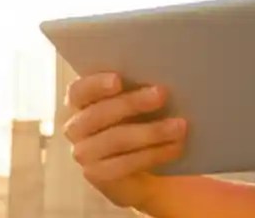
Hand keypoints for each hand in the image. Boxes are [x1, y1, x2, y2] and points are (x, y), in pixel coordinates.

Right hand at [62, 73, 187, 207]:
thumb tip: (159, 81)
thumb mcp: (134, 102)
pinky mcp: (97, 175)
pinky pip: (124, 164)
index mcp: (78, 102)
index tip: (118, 80)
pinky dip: (153, 154)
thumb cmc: (137, 119)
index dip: (96, 84)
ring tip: (179, 126)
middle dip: (132, 103)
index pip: (78, 91)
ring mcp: (83, 154)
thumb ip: (137, 88)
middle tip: (162, 93)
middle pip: (98, 114)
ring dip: (151, 132)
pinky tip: (175, 147)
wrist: (138, 166)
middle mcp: (74, 128)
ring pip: (115, 140)